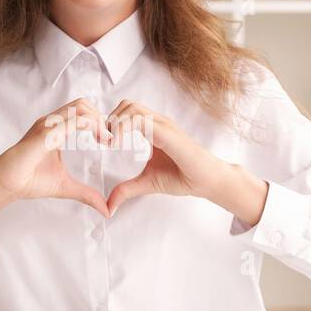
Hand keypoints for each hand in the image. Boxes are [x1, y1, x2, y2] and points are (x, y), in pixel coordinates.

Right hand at [0, 97, 112, 216]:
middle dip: (101, 118)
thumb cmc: (28, 181)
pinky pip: (71, 120)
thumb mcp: (65, 187)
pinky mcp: (44, 133)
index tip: (109, 141)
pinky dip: (90, 125)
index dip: (99, 122)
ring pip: (80, 107)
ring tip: (106, 139)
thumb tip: (106, 210)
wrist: (5, 184)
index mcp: (55, 129)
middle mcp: (51, 123)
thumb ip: (86, 194)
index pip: (82, 112)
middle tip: (109, 140)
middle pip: (83, 104)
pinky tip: (98, 139)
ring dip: (98, 120)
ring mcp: (47, 125)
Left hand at [105, 99, 245, 216]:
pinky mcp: (168, 134)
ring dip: (115, 123)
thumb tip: (108, 206)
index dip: (110, 123)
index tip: (102, 142)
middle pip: (126, 104)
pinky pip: (142, 121)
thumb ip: (126, 189)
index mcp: (153, 129)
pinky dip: (124, 128)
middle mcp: (159, 122)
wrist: (208, 182)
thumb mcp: (147, 183)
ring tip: (110, 143)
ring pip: (132, 108)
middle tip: (103, 141)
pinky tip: (117, 145)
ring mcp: (164, 126)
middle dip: (110, 119)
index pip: (126, 111)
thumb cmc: (184, 177)